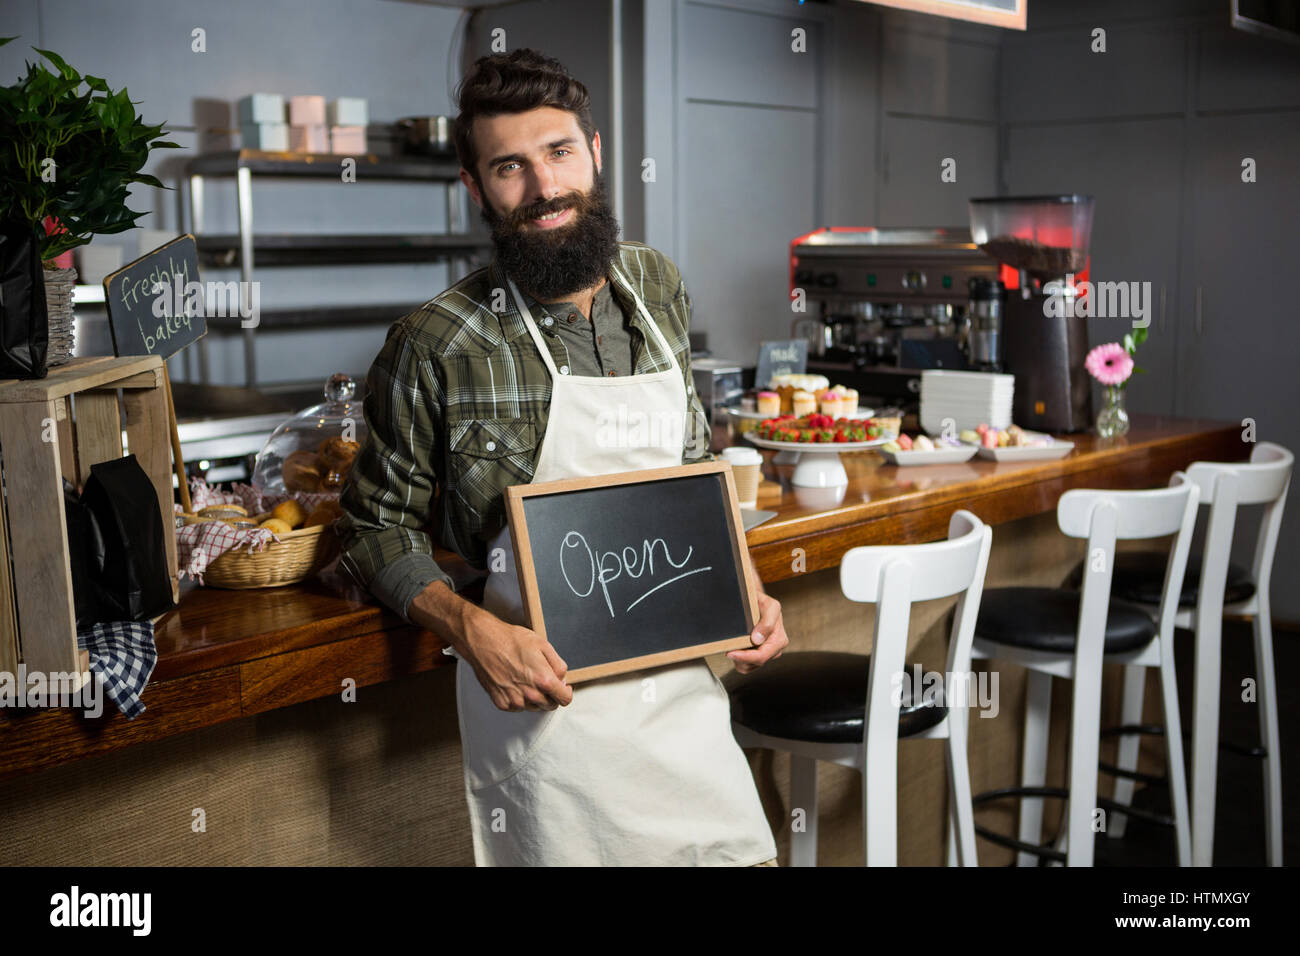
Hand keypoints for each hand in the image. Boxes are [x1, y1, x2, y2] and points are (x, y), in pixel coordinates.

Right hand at [459, 607, 573, 712]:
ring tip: (526, 678)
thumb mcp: (543, 645)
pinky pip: (517, 707)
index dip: (565, 692)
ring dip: (534, 697)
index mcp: (544, 680)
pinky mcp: (502, 702)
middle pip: (550, 705)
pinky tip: (515, 682)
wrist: (484, 642)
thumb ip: (558, 665)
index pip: (564, 700)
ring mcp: (515, 700)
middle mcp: (530, 694)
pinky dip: (519, 698)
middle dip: (551, 694)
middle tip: (542, 679)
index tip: (563, 688)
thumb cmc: (510, 640)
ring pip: (534, 707)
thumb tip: (562, 679)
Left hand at [727, 587, 788, 674]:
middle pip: (754, 663)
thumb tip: (758, 640)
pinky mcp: (757, 656)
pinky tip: (736, 648)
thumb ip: (767, 621)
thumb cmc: (763, 603)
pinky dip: (738, 660)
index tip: (730, 652)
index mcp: (779, 640)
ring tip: (732, 645)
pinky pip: (745, 666)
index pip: (761, 656)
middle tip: (727, 649)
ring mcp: (766, 654)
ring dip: (738, 660)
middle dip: (740, 658)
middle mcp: (775, 650)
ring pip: (749, 667)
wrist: (757, 602)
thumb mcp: (769, 605)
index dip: (745, 657)